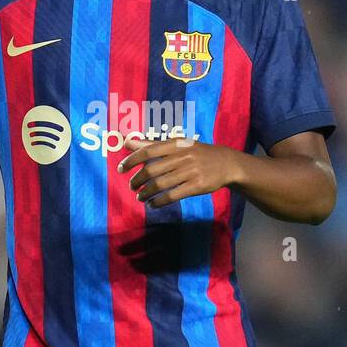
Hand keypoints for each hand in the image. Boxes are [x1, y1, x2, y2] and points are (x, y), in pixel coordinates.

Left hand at [116, 135, 243, 207]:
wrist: (226, 163)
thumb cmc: (196, 153)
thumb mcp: (176, 144)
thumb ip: (151, 144)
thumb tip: (127, 141)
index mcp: (175, 144)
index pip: (148, 151)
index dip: (131, 160)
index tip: (120, 169)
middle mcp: (182, 156)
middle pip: (151, 169)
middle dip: (137, 180)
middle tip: (131, 186)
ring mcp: (190, 171)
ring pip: (160, 184)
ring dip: (145, 193)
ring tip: (140, 197)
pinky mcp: (197, 186)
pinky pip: (172, 195)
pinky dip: (159, 202)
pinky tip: (153, 204)